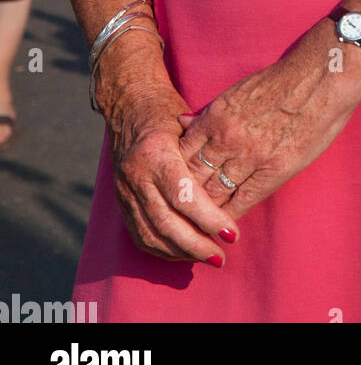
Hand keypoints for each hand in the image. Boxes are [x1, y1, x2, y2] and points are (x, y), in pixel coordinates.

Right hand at [109, 82, 241, 264]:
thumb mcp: (190, 124)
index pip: (183, 196)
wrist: (129, 106)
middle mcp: (136, 174)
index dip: (208, 219)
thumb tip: (237, 187)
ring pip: (151, 234)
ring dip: (181, 252)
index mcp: (156, 152)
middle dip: (196, 244)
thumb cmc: (170, 112)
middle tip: (221, 256)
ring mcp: (124, 190)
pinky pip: (139, 234)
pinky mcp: (120, 201)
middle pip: (166, 222)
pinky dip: (162, 249)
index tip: (231, 233)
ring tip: (208, 258)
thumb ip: (207, 155)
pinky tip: (183, 253)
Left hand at [176, 26, 360, 223]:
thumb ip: (209, 111)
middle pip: (194, 177)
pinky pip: (243, 200)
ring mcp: (251, 156)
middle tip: (178, 214)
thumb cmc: (283, 79)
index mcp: (216, 116)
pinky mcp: (275, 170)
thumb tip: (182, 122)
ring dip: (205, 212)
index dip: (176, 173)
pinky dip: (230, 216)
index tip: (174, 185)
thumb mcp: (238, 90)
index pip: (182, 154)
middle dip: (185, 197)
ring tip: (197, 227)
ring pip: (215, 193)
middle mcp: (227, 138)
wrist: (322, 76)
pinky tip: (224, 226)